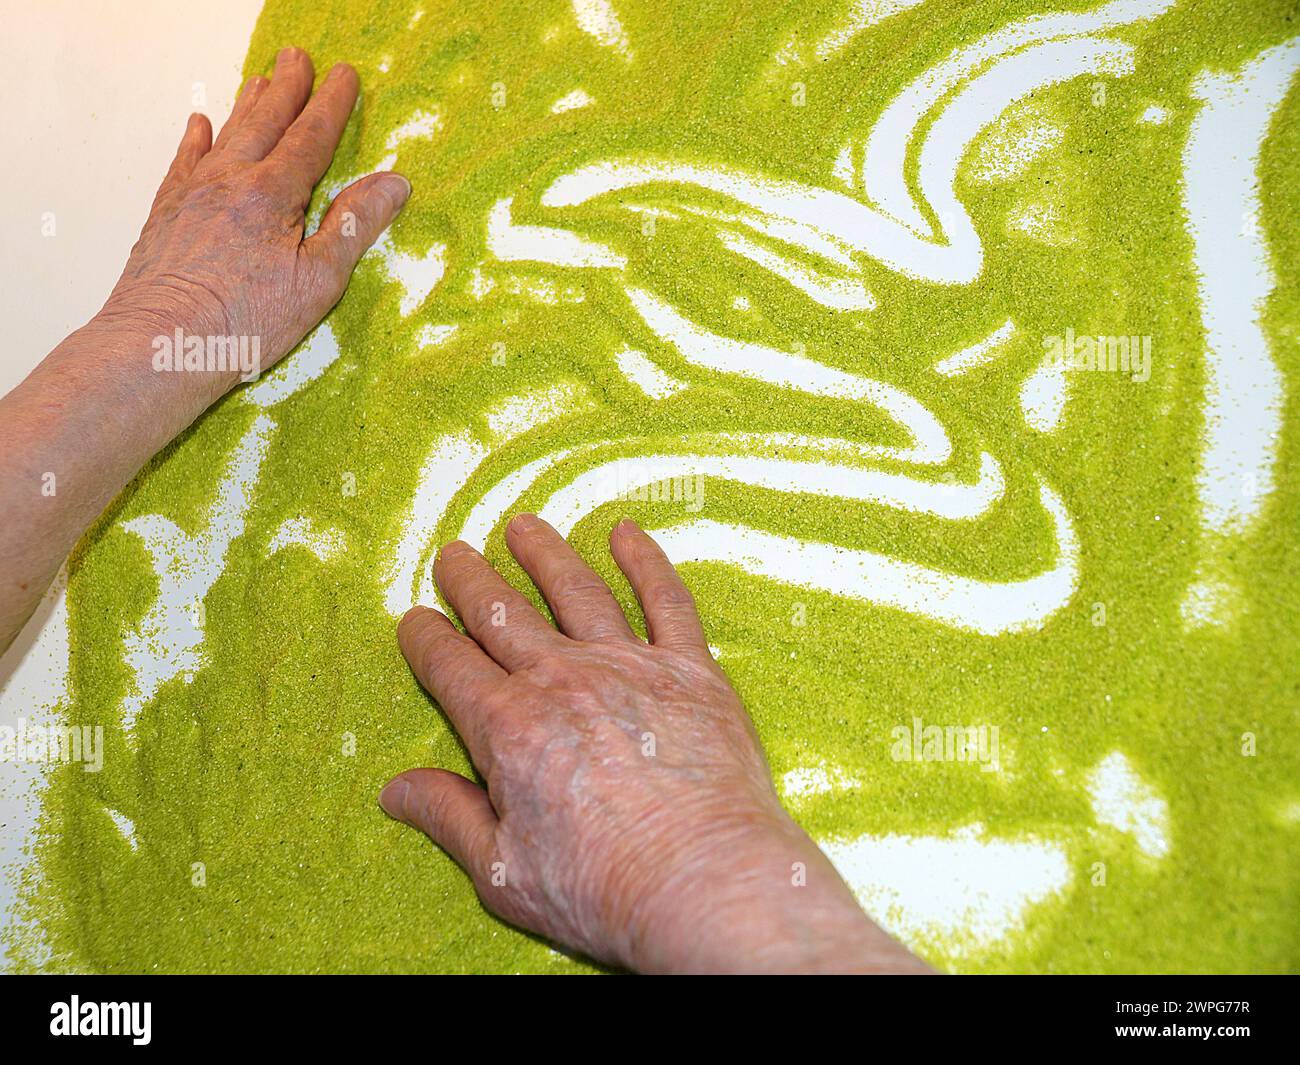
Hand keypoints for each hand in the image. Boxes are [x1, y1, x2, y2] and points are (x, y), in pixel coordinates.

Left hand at [0, 47, 406, 652]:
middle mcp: (229, 180)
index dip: (331, 105)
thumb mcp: (318, 282)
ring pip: (225, 133)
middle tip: (300, 57)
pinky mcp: (165, 215)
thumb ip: (354, 226)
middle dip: (287, 88)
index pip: (311, 138)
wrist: (158, 345)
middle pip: (264, 121)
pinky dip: (194, 139)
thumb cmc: (245, 324)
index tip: (345, 74)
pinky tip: (198, 125)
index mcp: (272, 194)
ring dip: (247, 103)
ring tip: (261, 77)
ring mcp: (192, 193)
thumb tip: (394, 181)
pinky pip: (183, 161)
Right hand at [381, 515, 928, 973]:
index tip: (415, 619)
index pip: (450, 666)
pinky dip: (647, 562)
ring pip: (576, 592)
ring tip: (524, 525)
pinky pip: (667, 601)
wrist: (706, 883)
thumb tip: (395, 789)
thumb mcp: (503, 872)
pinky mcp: (691, 670)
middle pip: (503, 615)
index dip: (425, 638)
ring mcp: (630, 667)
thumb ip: (448, 818)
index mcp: (508, 728)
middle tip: (454, 553)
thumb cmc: (605, 889)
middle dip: (472, 581)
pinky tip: (628, 534)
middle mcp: (562, 681)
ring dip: (546, 554)